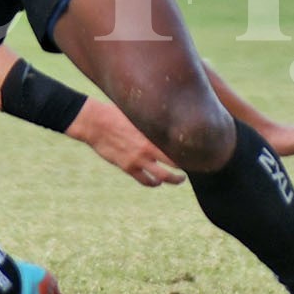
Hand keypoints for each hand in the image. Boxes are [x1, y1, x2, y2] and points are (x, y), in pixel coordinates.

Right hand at [67, 99, 184, 186]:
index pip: (177, 145)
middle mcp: (148, 148)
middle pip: (175, 163)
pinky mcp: (128, 167)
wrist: (95, 123)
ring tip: (179, 179)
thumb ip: (152, 119)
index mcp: (152, 133)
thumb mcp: (138, 114)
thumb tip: (165, 110)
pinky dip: (153, 183)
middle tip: (194, 166)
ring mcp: (138, 160)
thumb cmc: (116, 113)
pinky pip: (145, 180)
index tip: (198, 151)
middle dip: (186, 166)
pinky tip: (157, 182)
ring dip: (173, 179)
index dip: (189, 150)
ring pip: (162, 177)